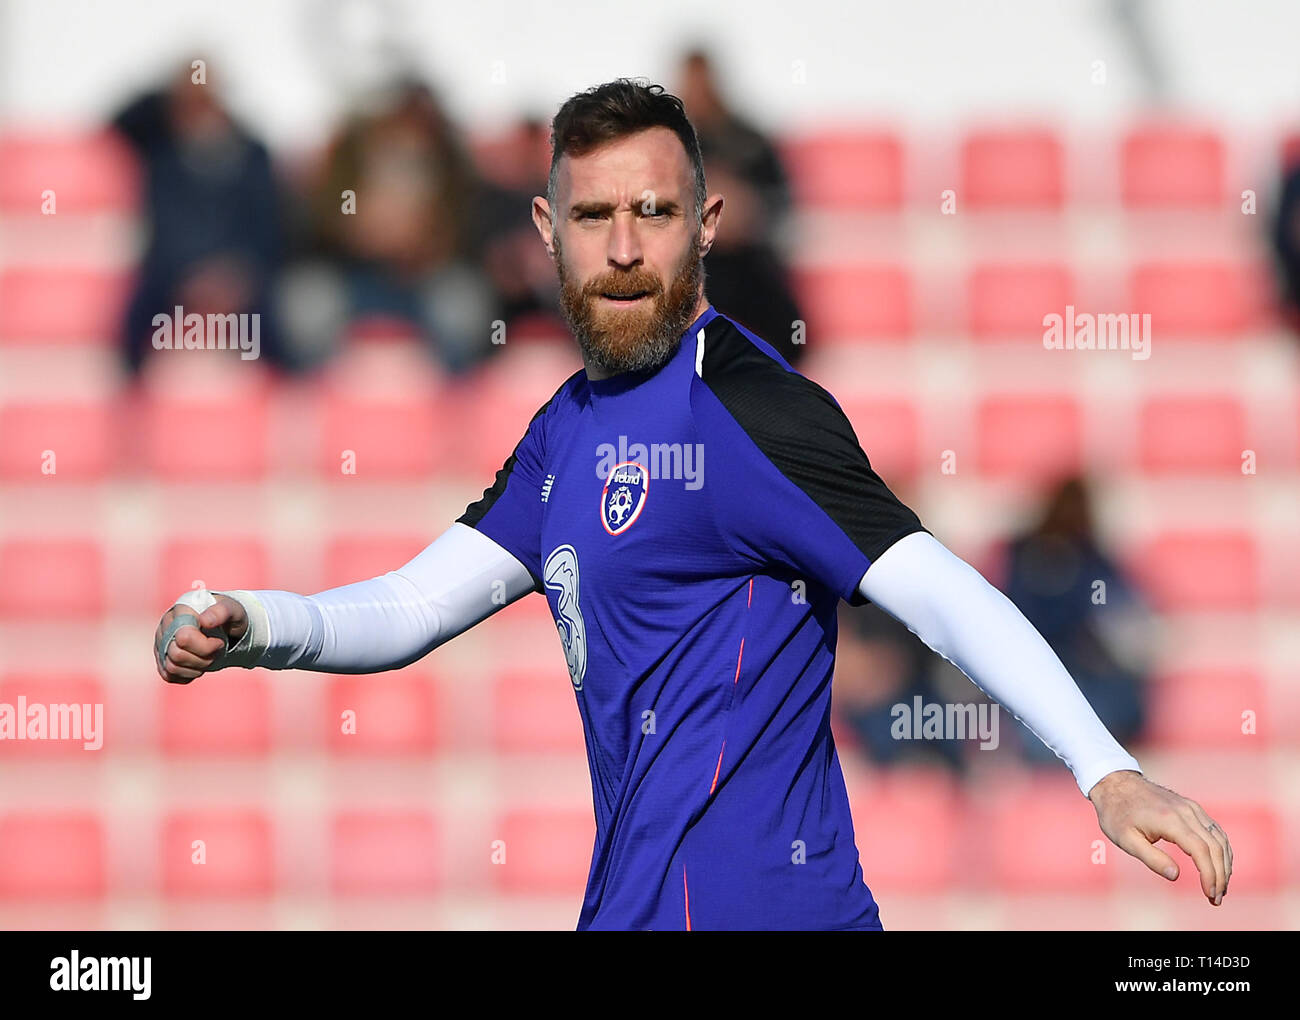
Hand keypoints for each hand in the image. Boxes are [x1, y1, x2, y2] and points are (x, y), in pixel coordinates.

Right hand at [154, 593, 247, 683]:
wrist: (224, 626)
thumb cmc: (227, 617)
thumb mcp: (232, 611)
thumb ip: (221, 612)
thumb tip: (204, 621)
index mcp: (180, 610)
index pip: (184, 638)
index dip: (205, 646)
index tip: (219, 642)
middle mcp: (166, 625)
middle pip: (176, 655)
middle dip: (203, 659)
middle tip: (215, 651)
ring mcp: (161, 642)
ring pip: (171, 667)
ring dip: (197, 667)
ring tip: (208, 657)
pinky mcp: (162, 657)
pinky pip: (169, 675)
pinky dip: (188, 674)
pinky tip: (199, 664)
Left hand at [1089, 770, 1232, 904]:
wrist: (1115, 783)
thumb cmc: (1117, 813)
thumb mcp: (1126, 839)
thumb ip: (1151, 858)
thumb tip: (1174, 875)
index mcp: (1169, 820)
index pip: (1200, 851)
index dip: (1209, 875)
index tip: (1210, 894)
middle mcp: (1186, 812)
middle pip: (1215, 846)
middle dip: (1220, 875)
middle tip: (1216, 898)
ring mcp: (1190, 807)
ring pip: (1219, 838)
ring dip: (1224, 864)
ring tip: (1220, 887)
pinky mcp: (1191, 807)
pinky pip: (1214, 829)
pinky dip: (1221, 849)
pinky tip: (1219, 865)